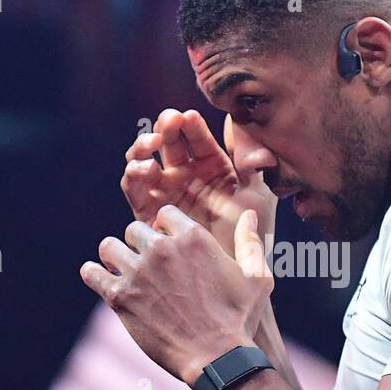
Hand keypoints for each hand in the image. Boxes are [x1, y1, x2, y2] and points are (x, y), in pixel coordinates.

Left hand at [80, 205, 273, 384]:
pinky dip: (93, 274)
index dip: (165, 227)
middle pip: (135, 229)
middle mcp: (163, 249)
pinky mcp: (120, 297)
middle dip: (140, 243)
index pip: (165, 214)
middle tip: (146, 263)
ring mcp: (139, 272)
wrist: (217, 359)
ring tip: (121, 270)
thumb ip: (250, 242)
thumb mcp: (257, 279)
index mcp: (193, 238)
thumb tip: (250, 216)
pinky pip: (92, 273)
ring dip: (115, 256)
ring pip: (110, 247)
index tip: (166, 242)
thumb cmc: (240, 319)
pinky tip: (100, 279)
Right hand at [122, 109, 276, 256]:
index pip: (199, 139)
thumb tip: (238, 123)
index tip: (189, 117)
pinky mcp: (148, 212)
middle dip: (166, 129)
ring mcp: (166, 193)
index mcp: (213, 168)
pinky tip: (144, 169)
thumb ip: (251, 161)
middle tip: (167, 122)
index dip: (192, 126)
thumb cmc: (249, 236)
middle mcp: (187, 176)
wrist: (231, 272)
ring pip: (147, 161)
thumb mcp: (256, 194)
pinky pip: (135, 189)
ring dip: (144, 148)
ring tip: (152, 145)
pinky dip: (134, 175)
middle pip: (169, 144)